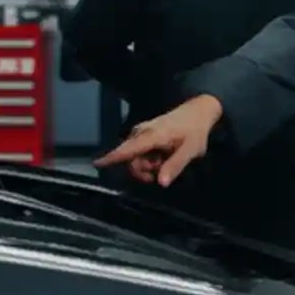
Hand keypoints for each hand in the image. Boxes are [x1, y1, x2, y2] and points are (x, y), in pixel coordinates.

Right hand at [95, 95, 222, 186]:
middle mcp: (141, 133)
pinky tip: (163, 156)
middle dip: (142, 171)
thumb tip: (161, 183)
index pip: (127, 149)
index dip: (112, 158)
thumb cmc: (195, 130)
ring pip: (134, 158)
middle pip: (129, 159)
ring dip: (147, 166)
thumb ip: (175, 165)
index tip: (96, 164)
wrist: (198, 112)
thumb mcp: (190, 150)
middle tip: (162, 173)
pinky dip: (149, 160)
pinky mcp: (143, 135)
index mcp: (151, 135)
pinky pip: (139, 153)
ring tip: (165, 161)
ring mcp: (141, 133)